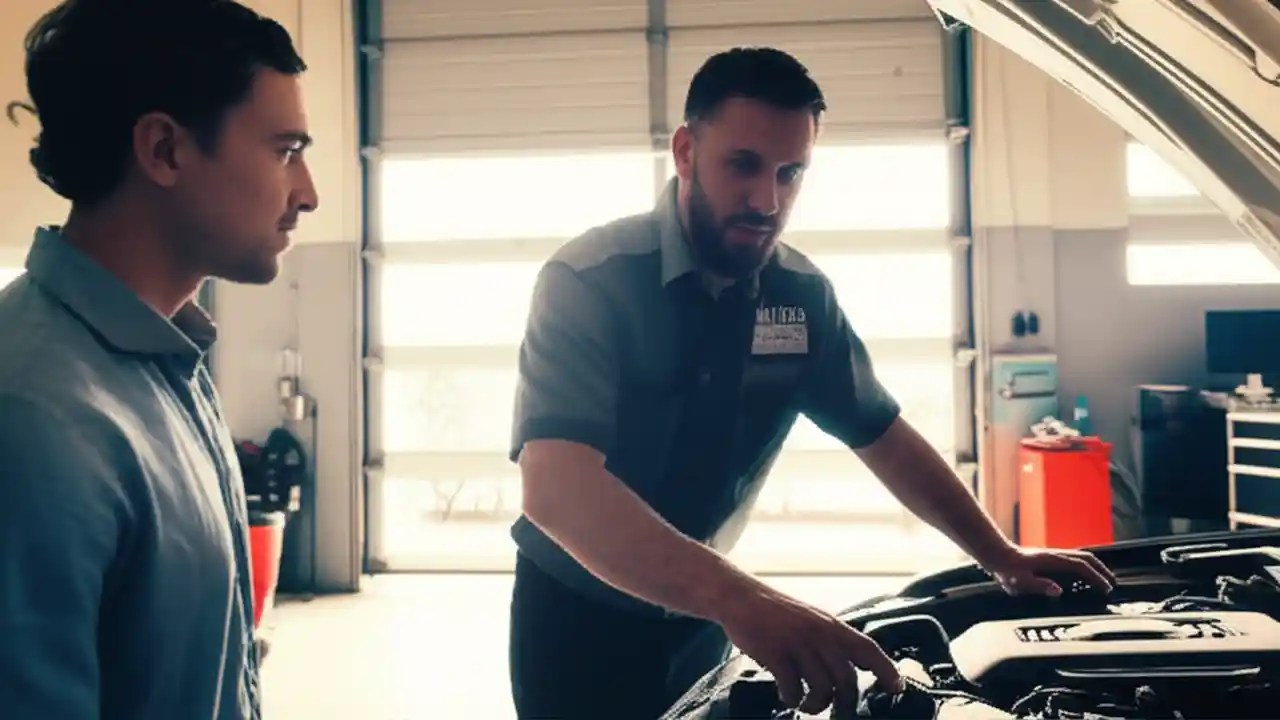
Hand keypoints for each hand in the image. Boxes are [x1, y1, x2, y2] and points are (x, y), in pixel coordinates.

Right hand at [714, 585, 903, 714]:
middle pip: (847, 678)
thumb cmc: (775, 612)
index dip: (887, 670)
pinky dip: (791, 698)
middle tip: (838, 713)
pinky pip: (793, 687)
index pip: (868, 649)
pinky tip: (785, 695)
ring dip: (815, 705)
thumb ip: (830, 640)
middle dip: (846, 702)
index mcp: (831, 625)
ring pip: (822, 687)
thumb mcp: (811, 619)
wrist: (740, 598)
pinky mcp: (776, 653)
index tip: (897, 689)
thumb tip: (849, 669)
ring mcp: (798, 643)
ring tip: (806, 705)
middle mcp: (820, 633)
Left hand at [984, 546, 1116, 596]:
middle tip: (1112, 583)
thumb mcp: (1022, 582)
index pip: (1082, 567)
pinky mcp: (1051, 558)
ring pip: (1081, 557)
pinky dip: (1085, 566)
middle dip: (1102, 570)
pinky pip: (1074, 560)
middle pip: (1086, 558)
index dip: (1096, 578)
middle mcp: (1057, 555)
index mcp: (1053, 561)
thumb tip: (1058, 591)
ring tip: (1104, 579)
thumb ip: (1040, 586)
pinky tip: (1084, 576)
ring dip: (1095, 567)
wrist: (998, 557)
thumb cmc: (1009, 571)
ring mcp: (1054, 555)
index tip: (1106, 589)